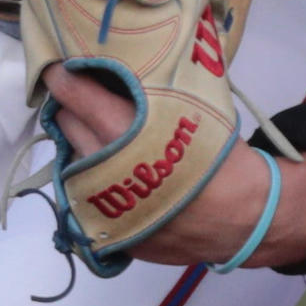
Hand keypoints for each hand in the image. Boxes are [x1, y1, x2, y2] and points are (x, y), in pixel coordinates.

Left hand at [41, 64, 305, 271]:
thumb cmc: (223, 159)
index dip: (65, 80)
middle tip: (83, 98)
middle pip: (70, 128)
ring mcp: (107, 209)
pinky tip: (109, 172)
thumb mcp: (191, 112)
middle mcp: (109, 172)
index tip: (57, 69)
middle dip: (72, 110)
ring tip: (98, 136)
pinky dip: (90, 183)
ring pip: (71, 165)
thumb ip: (151, 95)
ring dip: (80, 147)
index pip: (79, 98)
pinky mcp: (112, 235)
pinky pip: (84, 201)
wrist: (248, 219)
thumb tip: (121, 70)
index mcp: (130, 136)